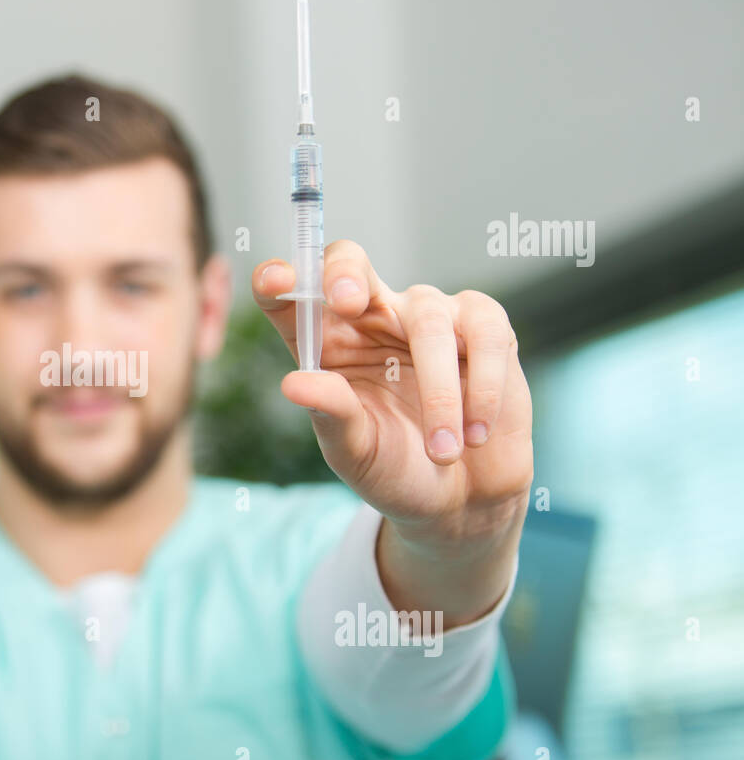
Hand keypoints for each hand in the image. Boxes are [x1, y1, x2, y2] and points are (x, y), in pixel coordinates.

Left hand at [253, 242, 533, 616]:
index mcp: (326, 342)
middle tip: (347, 301)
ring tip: (443, 451)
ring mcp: (427, 315)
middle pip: (349, 261)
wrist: (460, 498)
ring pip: (427, 318)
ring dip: (439, 392)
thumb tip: (296, 384)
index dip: (279, 280)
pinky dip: (483, 387)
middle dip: (345, 274)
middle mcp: (370, 316)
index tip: (274, 283)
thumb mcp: (354, 450)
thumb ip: (331, 414)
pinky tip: (475, 432)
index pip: (293, 295)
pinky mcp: (482, 326)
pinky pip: (484, 329)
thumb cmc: (395, 467)